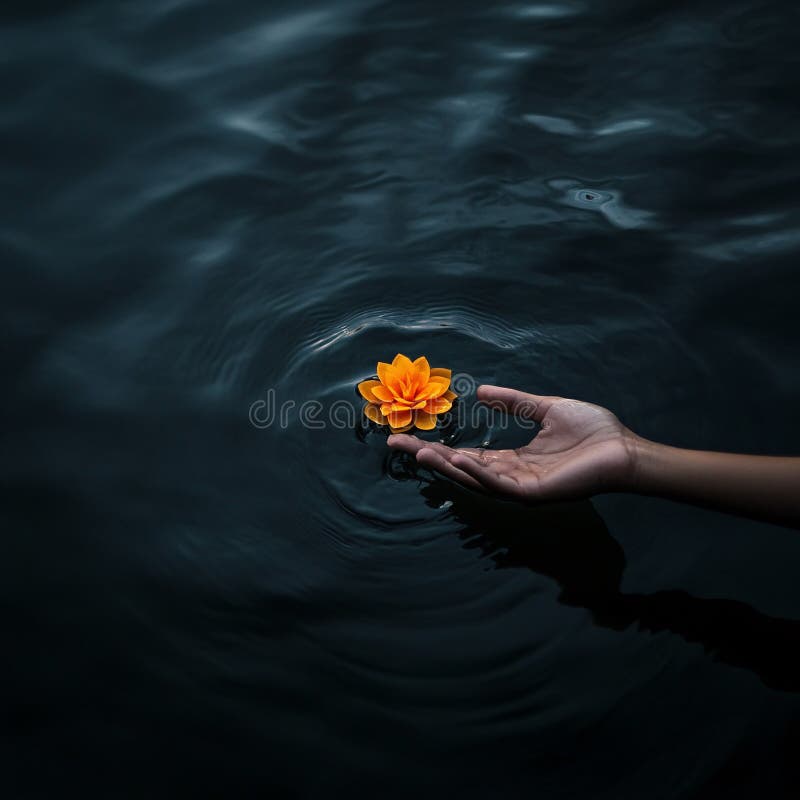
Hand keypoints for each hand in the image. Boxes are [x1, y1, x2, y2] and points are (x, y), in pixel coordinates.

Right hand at [387, 385, 639, 501]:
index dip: (439, 446)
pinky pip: (500, 485)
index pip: (467, 455)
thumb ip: (513, 402)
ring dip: (446, 466)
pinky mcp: (535, 493)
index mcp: (513, 459)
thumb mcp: (544, 408)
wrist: (624, 448)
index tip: (409, 436)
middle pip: (461, 469)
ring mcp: (522, 488)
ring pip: (475, 479)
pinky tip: (458, 460)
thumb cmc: (591, 431)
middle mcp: (511, 477)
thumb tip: (478, 393)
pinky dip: (477, 473)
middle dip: (429, 458)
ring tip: (419, 452)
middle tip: (395, 444)